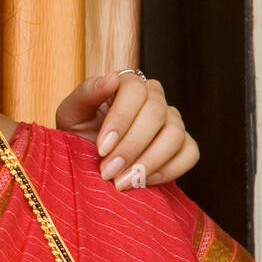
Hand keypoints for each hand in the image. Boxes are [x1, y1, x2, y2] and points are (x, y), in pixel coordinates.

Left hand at [55, 71, 199, 190]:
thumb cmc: (78, 131)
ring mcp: (172, 120)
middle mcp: (155, 98)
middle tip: (108, 171)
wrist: (87, 158)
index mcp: (128, 84)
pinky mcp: (183, 144)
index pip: (135, 91)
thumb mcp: (71, 113)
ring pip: (174, 135)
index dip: (120, 120)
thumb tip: (111, 79)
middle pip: (156, 115)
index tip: (101, 148)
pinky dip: (169, 170)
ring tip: (122, 182)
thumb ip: (86, 93)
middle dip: (130, 147)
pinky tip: (144, 181)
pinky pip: (189, 154)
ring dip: (148, 162)